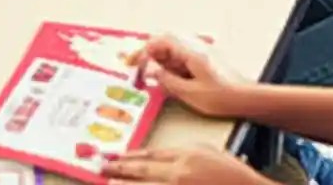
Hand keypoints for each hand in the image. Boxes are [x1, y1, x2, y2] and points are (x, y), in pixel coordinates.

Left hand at [101, 146, 265, 184]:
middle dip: (118, 171)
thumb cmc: (231, 173)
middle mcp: (178, 176)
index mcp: (185, 158)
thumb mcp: (206, 151)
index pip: (149, 156)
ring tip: (108, 184)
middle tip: (101, 169)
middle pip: (141, 172)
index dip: (128, 157)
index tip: (113, 158)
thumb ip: (179, 154)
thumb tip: (153, 157)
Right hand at [133, 34, 245, 118]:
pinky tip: (167, 75)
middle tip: (136, 65)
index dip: (144, 50)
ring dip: (158, 58)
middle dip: (148, 52)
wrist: (247, 98)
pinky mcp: (203, 58)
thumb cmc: (222, 97)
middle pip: (165, 40)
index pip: (161, 41)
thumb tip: (152, 72)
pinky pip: (180, 55)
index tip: (134, 63)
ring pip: (172, 47)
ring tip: (150, 74)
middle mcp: (195, 46)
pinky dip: (169, 62)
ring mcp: (200, 51)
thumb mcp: (190, 93)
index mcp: (191, 52)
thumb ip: (168, 81)